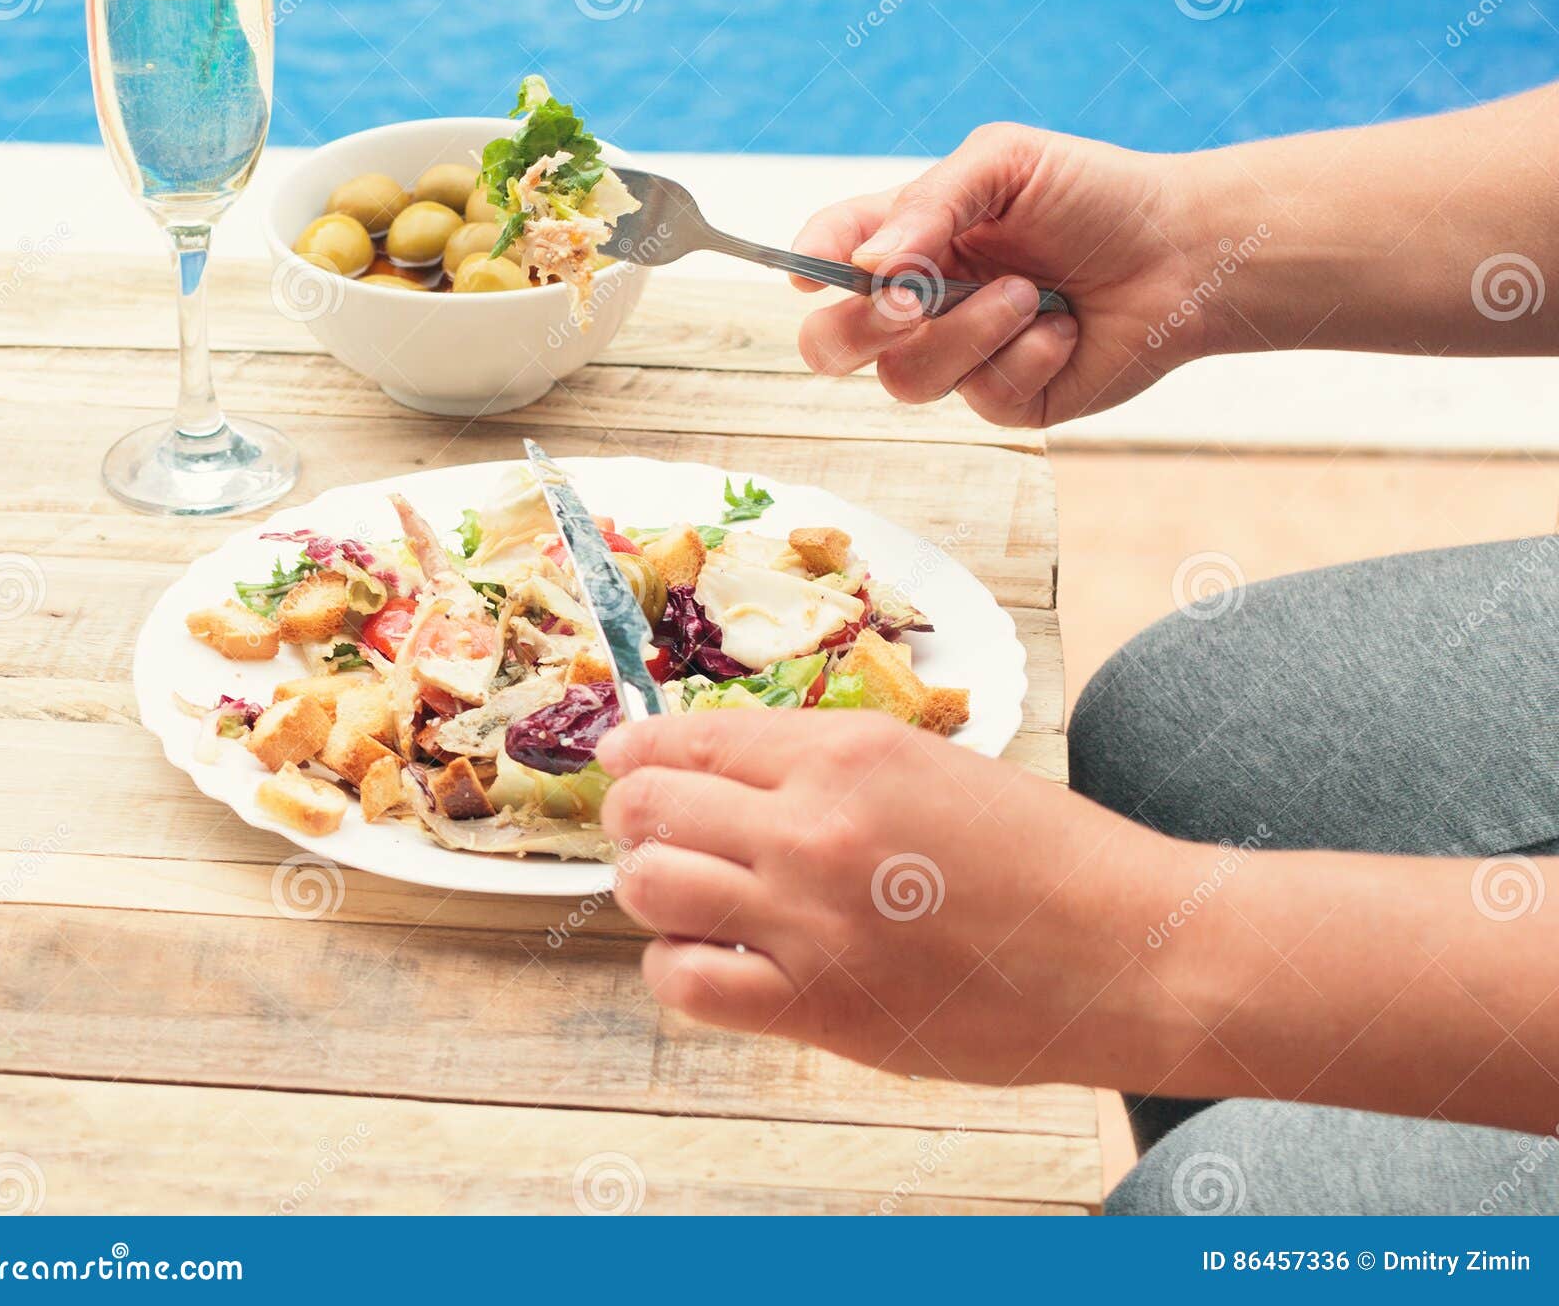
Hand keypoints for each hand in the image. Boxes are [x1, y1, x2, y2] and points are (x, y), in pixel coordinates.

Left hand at [598, 710, 1200, 1088]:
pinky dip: (677, 965)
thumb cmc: (1046, 857)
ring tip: (678, 891)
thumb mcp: (936, 769)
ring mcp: (808, 919)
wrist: (1124, 950)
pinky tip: (708, 957)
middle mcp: (812, 826)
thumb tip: (741, 774)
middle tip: (643, 826)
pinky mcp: (817, 1006)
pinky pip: (687, 982)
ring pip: (651, 887)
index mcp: (847, 753)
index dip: (640, 749)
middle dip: (632, 813)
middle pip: (651, 806)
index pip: (693, 738)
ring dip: (649, 885)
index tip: (621, 757)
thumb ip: (834, 768)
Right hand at [792, 122, 1199, 425]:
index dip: (805, 266)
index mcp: (909, 237)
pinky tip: (1066, 327)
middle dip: (859, 329)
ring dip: (971, 331)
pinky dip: (1028, 354)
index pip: (827, 254)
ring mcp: (959, 356)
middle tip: (911, 303)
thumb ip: (929, 203)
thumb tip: (868, 263)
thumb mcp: (1006, 164)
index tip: (811, 275)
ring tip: (1032, 293)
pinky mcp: (1006, 398)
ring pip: (906, 379)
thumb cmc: (1095, 195)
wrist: (1183, 253)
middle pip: (830, 345)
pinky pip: (983, 397)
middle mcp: (921, 304)